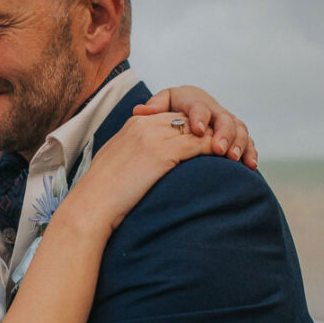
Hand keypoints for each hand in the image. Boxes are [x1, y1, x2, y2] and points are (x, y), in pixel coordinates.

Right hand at [64, 111, 214, 230]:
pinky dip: (214, 149)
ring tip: (232, 153)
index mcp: (133, 125)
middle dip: (207, 130)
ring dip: (216, 140)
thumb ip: (135, 155)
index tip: (206, 140)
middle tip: (226, 144)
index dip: (190, 128)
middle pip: (186, 118)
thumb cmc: (101, 194)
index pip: (171, 117)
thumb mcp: (118, 164)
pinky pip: (198, 144)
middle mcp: (144, 124)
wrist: (91, 205)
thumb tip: (146, 165)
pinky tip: (227, 159)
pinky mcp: (162, 152)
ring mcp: (153, 136)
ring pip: (195, 129)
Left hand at [133, 86, 256, 169]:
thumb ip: (152, 108)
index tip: (197, 130)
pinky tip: (250, 166)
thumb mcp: (158, 106)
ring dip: (238, 143)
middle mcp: (213, 109)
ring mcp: (226, 122)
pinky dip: (250, 152)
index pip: (198, 106)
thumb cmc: (167, 112)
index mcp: (192, 100)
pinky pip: (247, 141)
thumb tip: (139, 111)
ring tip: (233, 158)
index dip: (199, 117)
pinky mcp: (235, 135)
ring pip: (238, 129)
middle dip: (222, 133)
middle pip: (223, 118)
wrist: (183, 113)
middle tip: (219, 149)